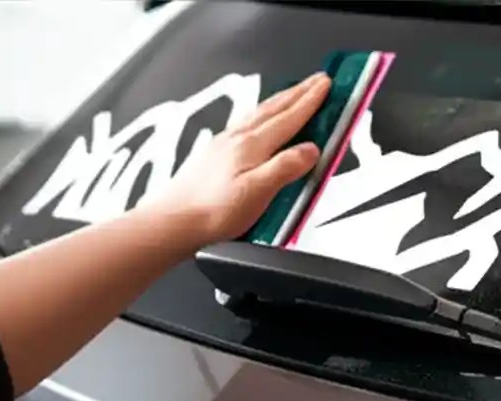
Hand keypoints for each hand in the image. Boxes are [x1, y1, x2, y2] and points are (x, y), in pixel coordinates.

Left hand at [142, 72, 330, 246]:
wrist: (173, 221)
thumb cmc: (212, 210)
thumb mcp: (258, 192)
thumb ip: (286, 167)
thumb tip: (311, 149)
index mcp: (251, 145)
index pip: (290, 117)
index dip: (311, 100)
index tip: (327, 86)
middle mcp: (237, 138)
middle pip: (275, 107)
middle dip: (300, 92)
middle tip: (318, 80)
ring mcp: (224, 143)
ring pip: (259, 112)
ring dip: (281, 99)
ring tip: (294, 92)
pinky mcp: (216, 153)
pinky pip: (246, 122)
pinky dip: (262, 113)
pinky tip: (259, 119)